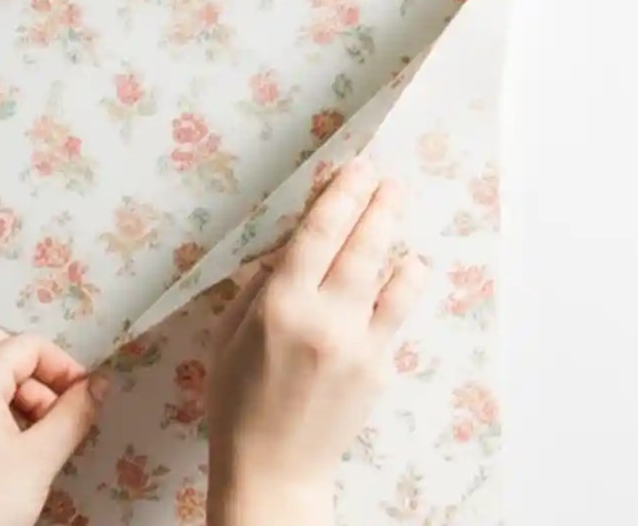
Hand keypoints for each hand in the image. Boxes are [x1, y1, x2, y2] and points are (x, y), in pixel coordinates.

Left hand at [0, 324, 109, 525]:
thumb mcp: (40, 459)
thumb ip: (74, 413)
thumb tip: (100, 383)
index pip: (25, 346)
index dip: (63, 366)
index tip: (85, 399)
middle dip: (29, 365)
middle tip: (53, 404)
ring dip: (10, 384)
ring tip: (37, 431)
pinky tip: (11, 444)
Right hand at [206, 156, 428, 525]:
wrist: (274, 468)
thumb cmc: (238, 402)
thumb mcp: (229, 337)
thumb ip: (257, 289)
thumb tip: (285, 249)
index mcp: (279, 306)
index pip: (317, 234)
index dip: (340, 196)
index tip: (356, 170)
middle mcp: (323, 319)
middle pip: (360, 245)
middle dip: (377, 205)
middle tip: (387, 179)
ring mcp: (358, 344)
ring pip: (390, 275)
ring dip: (396, 237)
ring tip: (398, 208)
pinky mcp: (380, 367)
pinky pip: (398, 313)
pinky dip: (404, 283)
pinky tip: (409, 266)